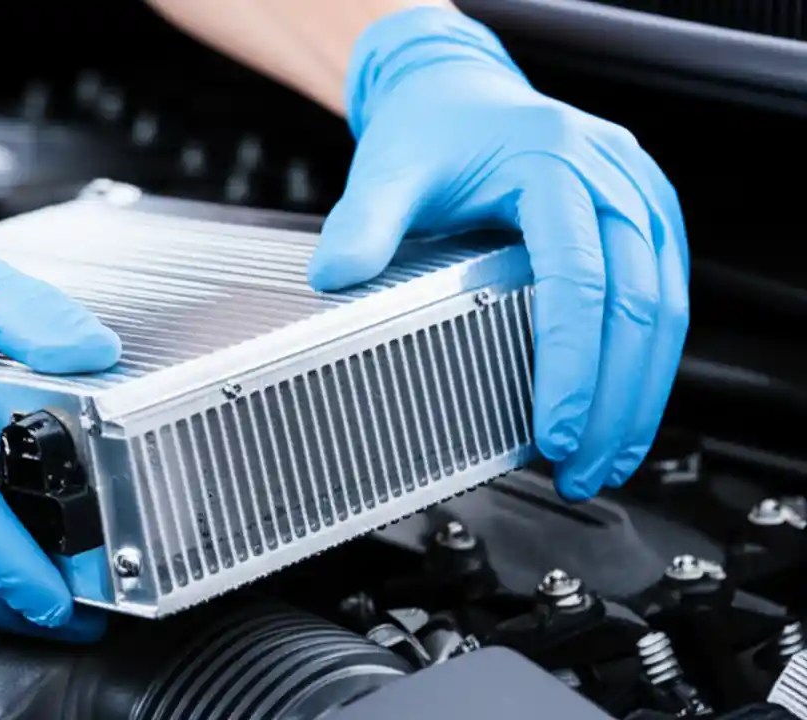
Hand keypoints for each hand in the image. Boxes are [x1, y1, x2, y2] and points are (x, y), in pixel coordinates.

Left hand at [311, 7, 687, 499]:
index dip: (571, 365)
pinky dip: (648, 364)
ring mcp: (639, 197)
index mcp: (553, 163)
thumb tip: (333, 277)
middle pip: (638, 305)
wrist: (460, 92)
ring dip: (640, 394)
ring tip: (604, 460)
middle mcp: (612, 177)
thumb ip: (364, 224)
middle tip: (580, 469)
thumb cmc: (434, 131)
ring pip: (666, 309)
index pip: (578, 279)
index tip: (554, 430)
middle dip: (615, 401)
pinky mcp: (646, 220)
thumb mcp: (390, 170)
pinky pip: (665, 298)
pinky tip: (624, 411)